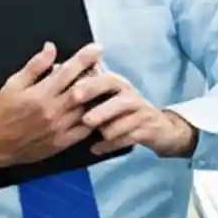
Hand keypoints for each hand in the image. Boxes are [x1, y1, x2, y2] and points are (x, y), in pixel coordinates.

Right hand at [0, 42, 102, 175]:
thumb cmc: (2, 112)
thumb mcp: (13, 84)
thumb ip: (35, 66)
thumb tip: (51, 48)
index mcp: (40, 94)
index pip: (68, 71)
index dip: (84, 58)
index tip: (96, 48)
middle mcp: (52, 111)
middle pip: (82, 88)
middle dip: (96, 73)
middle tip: (105, 65)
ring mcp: (59, 128)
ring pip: (87, 109)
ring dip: (97, 95)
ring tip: (103, 84)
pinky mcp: (61, 143)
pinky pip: (85, 130)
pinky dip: (95, 118)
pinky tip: (98, 109)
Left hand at [75, 72, 197, 157]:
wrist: (159, 128)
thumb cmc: (124, 109)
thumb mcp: (109, 93)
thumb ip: (87, 83)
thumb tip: (58, 68)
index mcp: (119, 84)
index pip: (106, 80)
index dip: (91, 85)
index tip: (74, 93)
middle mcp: (132, 96)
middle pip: (118, 101)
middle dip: (102, 111)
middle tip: (86, 121)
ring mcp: (141, 114)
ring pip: (122, 124)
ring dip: (107, 132)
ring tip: (94, 137)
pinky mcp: (147, 130)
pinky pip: (126, 139)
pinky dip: (110, 145)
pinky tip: (96, 149)